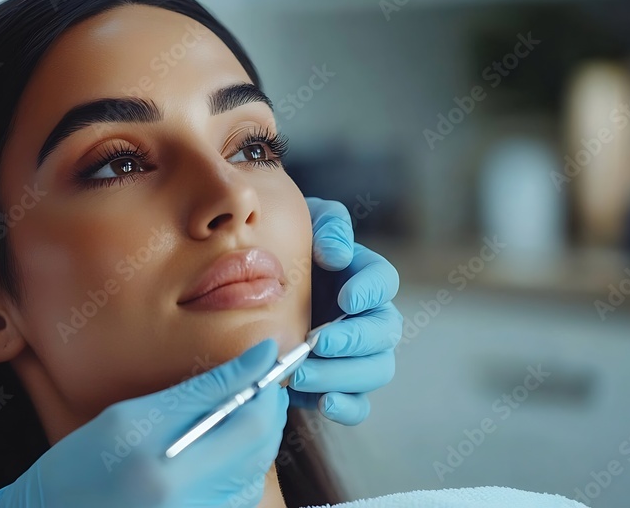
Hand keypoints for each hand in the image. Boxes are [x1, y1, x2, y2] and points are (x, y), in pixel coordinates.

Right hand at [0, 340, 288, 507]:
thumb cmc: (82, 465)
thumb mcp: (133, 416)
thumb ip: (203, 389)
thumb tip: (261, 355)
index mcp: (171, 473)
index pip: (252, 425)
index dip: (267, 388)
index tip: (265, 361)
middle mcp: (195, 507)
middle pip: (262, 450)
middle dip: (265, 410)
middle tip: (250, 383)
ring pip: (257, 472)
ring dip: (254, 438)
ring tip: (228, 415)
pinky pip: (241, 496)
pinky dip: (240, 467)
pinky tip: (214, 452)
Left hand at [292, 197, 402, 424]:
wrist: (245, 290)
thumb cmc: (278, 248)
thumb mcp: (303, 223)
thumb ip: (327, 226)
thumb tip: (338, 256)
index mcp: (361, 276)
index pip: (383, 281)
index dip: (370, 291)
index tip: (345, 299)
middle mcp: (366, 317)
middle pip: (385, 333)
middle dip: (354, 340)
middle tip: (318, 342)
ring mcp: (354, 354)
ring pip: (374, 371)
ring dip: (342, 374)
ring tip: (301, 372)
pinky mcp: (337, 385)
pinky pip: (358, 405)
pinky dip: (346, 407)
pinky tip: (323, 402)